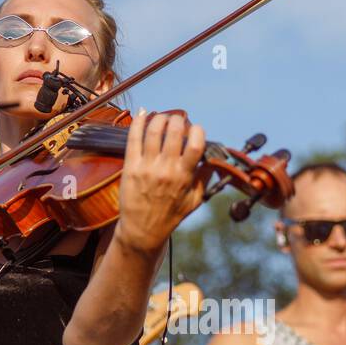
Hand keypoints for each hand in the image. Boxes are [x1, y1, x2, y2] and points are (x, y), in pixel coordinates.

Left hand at [112, 110, 205, 256]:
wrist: (143, 230)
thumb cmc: (170, 215)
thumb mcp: (195, 200)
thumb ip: (205, 178)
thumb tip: (215, 158)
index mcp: (184, 176)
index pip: (195, 144)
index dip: (197, 131)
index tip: (196, 130)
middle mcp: (166, 169)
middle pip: (174, 131)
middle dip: (178, 120)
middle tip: (178, 121)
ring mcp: (147, 167)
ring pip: (154, 131)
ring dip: (160, 117)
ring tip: (162, 117)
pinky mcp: (131, 167)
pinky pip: (133, 138)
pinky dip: (138, 122)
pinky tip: (143, 114)